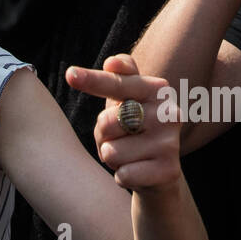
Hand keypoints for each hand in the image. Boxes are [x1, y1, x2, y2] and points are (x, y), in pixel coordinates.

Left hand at [64, 55, 181, 192]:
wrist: (160, 173)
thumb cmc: (135, 128)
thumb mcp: (126, 98)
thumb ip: (120, 75)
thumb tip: (112, 63)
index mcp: (157, 89)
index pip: (116, 84)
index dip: (92, 80)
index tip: (70, 75)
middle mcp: (169, 113)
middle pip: (105, 122)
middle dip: (103, 135)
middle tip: (121, 138)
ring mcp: (170, 143)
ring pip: (111, 152)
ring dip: (112, 158)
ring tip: (130, 156)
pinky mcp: (169, 171)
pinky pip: (123, 175)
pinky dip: (122, 176)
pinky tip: (138, 172)